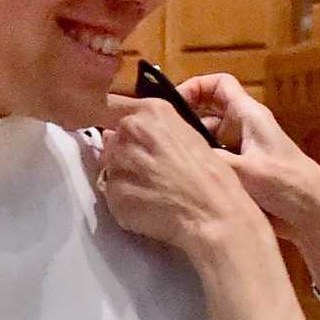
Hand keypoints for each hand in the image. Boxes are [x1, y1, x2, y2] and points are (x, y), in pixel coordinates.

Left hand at [99, 94, 261, 256]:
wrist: (210, 212)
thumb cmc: (210, 177)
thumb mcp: (189, 135)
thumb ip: (156, 128)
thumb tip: (129, 133)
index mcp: (151, 111)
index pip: (116, 107)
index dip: (124, 126)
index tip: (132, 139)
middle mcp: (129, 130)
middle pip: (113, 139)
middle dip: (126, 153)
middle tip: (152, 171)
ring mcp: (117, 161)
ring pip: (110, 166)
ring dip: (125, 177)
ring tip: (152, 190)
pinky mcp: (112, 191)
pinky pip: (112, 193)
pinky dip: (125, 200)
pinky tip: (147, 205)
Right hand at [171, 73, 319, 232]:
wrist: (311, 214)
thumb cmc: (284, 184)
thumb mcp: (243, 170)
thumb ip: (210, 159)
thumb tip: (177, 152)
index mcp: (249, 116)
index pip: (220, 85)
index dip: (196, 86)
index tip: (173, 102)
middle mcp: (244, 129)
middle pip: (207, 114)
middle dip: (185, 122)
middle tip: (161, 137)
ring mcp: (242, 152)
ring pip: (208, 141)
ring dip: (192, 148)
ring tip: (168, 160)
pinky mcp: (242, 173)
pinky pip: (214, 163)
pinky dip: (201, 167)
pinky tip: (185, 180)